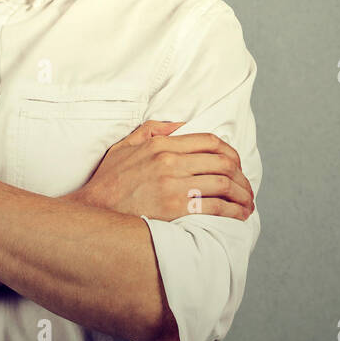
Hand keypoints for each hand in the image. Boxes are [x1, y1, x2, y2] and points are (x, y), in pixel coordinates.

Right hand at [69, 120, 254, 220]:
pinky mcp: (174, 209)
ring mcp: (173, 185)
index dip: (230, 152)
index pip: (209, 140)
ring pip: (223, 184)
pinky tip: (238, 216)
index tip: (237, 165)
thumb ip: (152, 130)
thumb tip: (181, 124)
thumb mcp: (125, 146)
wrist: (92, 212)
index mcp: (161, 144)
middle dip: (241, 176)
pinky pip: (214, 207)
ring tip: (247, 205)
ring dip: (242, 195)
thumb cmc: (108, 182)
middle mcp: (170, 161)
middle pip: (222, 162)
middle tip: (247, 189)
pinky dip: (232, 211)